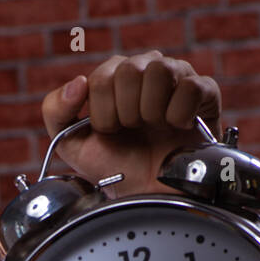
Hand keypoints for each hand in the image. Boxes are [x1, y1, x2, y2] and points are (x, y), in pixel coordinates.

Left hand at [40, 51, 221, 198]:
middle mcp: (145, 68)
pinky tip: (177, 127)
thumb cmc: (115, 166)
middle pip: (129, 70)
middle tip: (134, 131)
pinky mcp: (204, 90)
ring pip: (159, 71)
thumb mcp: (70, 144)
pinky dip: (179, 115)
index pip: (101, 78)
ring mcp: (176, 75)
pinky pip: (190, 87)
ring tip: (155, 128)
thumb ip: (55, 110)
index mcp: (114, 75)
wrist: (151, 192)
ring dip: (152, 112)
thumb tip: (78, 83)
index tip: (112, 132)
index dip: (104, 114)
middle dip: (126, 114)